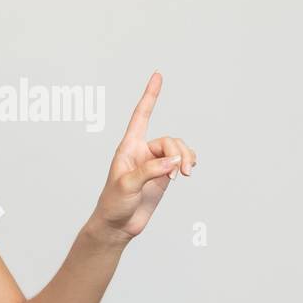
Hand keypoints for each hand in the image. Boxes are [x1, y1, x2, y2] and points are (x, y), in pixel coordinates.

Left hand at [90, 71, 195, 244]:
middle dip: (179, 153)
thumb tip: (173, 162)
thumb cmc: (114, 203)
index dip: (150, 96)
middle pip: (169, 140)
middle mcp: (142, 151)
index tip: (157, 76)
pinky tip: (188, 171)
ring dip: (186, 159)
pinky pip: (181, 161)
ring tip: (186, 174)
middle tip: (181, 172)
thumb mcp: (127, 185)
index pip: (141, 116)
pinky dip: (188, 163)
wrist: (118, 226)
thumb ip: (150, 171)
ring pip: (178, 150)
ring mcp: (154, 163)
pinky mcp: (163, 176)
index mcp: (128, 147)